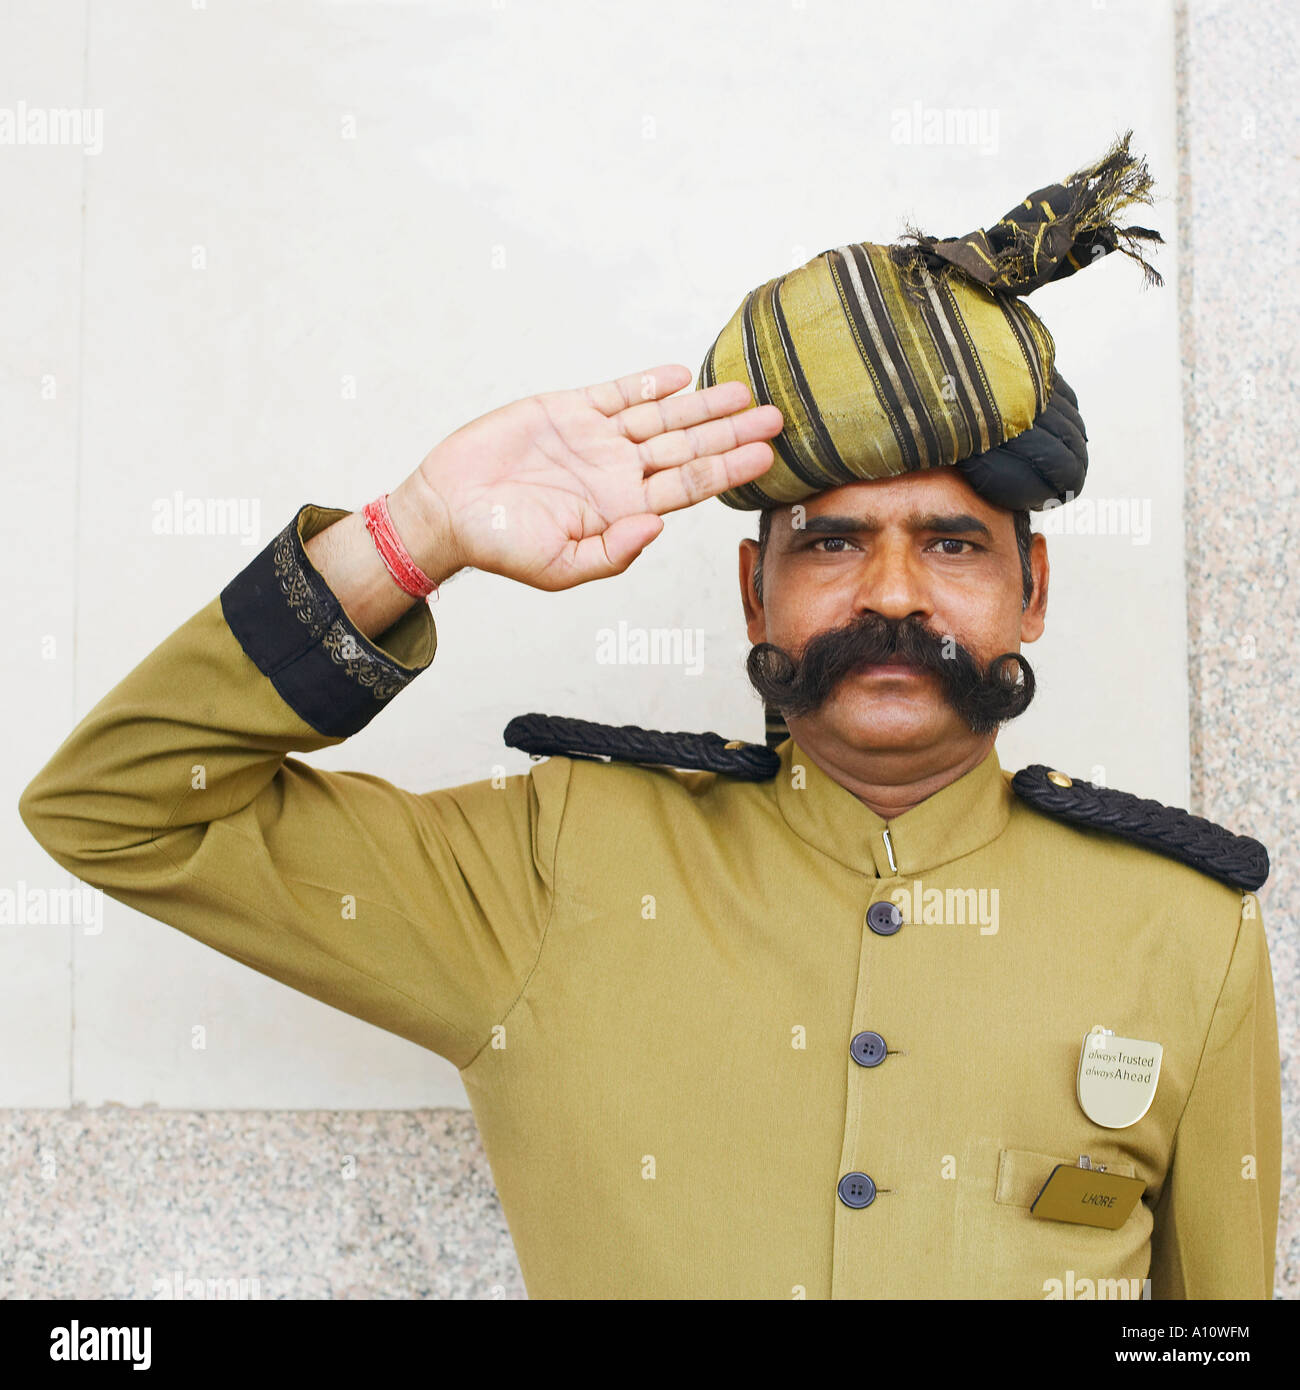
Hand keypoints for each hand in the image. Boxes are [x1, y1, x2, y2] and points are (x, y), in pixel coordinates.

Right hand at [413, 363, 781, 590]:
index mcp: (622, 509)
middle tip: (777, 417)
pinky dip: (649, 383)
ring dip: (702, 405)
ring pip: (661, 417)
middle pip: (688, 448)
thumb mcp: (561, 566)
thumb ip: (613, 551)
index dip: (728, 469)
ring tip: (743, 392)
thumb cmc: (501, 545)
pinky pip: (618, 393)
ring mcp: (595, 440)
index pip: (689, 487)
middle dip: (732, 433)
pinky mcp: (567, 411)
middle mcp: (617, 473)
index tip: (766, 455)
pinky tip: (682, 376)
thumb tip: (657, 526)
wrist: (447, 509)